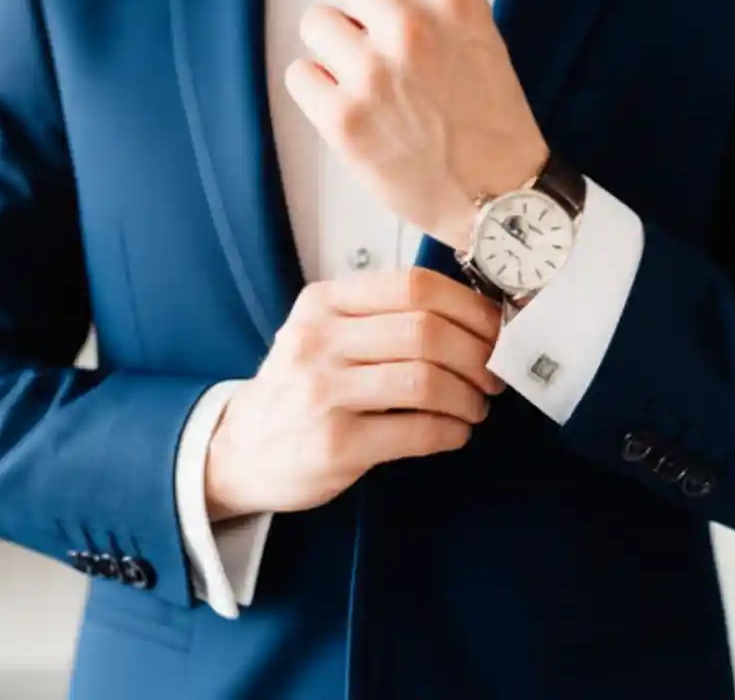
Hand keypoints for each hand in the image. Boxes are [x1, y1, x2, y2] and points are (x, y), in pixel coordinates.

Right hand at [206, 268, 503, 520]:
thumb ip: (382, 318)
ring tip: (474, 407)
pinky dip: (451, 432)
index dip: (470, 307)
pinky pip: (418, 431)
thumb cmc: (299, 390)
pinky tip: (453, 433)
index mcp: (324, 304)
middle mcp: (319, 341)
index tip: (495, 330)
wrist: (239, 450)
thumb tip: (474, 319)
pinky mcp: (335, 444)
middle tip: (492, 376)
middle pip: (427, 331)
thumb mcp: (322, 334)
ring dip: (468, 397)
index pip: (415, 286)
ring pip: (427, 380)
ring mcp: (323, 393)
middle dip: (477, 355)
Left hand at [285, 0, 549, 250]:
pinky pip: (300, 75)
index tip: (382, 2)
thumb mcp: (479, 37)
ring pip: (316, 24)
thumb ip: (431, 2)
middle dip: (357, 10)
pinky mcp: (344, 118)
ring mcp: (373, 73)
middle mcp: (411, 28)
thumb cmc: (492, 127)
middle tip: (373, 43)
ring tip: (368, 83)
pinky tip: (352, 109)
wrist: (499, 201)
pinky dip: (318, 91)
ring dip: (334, 50)